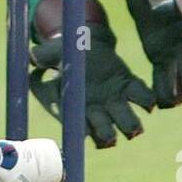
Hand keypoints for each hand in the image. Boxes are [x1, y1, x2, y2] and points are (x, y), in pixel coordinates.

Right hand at [29, 22, 152, 147]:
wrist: (83, 44)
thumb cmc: (63, 52)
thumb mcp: (51, 52)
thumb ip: (42, 57)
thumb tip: (33, 56)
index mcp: (75, 107)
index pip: (79, 126)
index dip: (84, 131)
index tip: (86, 133)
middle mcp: (96, 110)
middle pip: (105, 132)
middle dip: (107, 136)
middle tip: (109, 136)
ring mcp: (115, 100)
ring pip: (126, 122)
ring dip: (130, 126)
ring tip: (135, 128)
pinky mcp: (129, 87)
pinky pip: (142, 98)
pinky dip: (147, 101)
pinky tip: (148, 102)